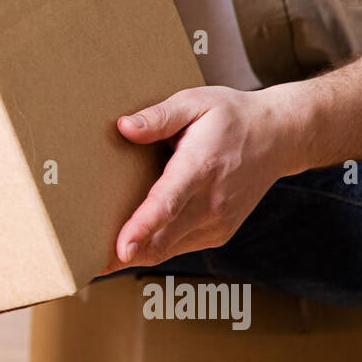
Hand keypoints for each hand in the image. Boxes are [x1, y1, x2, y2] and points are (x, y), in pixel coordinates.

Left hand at [100, 85, 305, 273]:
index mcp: (201, 167)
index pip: (168, 203)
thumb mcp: (196, 101)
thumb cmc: (232, 115)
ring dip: (134, 254)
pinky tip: (130, 244)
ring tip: (97, 258)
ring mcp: (218, 221)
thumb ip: (159, 115)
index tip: (119, 248)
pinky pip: (179, 247)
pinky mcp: (220, 231)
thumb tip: (124, 127)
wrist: (280, 137)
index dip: (142, 227)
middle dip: (122, 253)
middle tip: (82, 260)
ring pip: (167, 249)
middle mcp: (212, 201)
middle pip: (161, 238)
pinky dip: (153, 249)